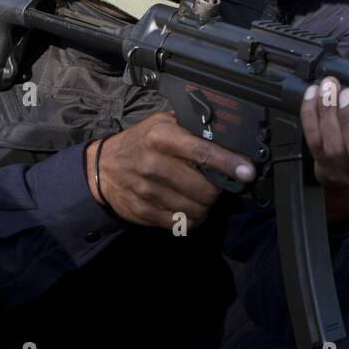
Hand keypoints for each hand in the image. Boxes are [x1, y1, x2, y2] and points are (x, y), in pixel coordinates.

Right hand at [86, 112, 251, 229]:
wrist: (101, 167)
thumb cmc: (141, 142)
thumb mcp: (163, 123)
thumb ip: (191, 128)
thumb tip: (228, 135)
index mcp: (162, 137)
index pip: (203, 152)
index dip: (229, 164)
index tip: (247, 172)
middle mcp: (154, 163)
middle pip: (204, 189)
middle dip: (218, 190)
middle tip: (215, 184)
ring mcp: (147, 190)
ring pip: (196, 210)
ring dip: (205, 206)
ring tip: (200, 196)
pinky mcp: (143, 212)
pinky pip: (181, 224)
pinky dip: (192, 220)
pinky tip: (188, 208)